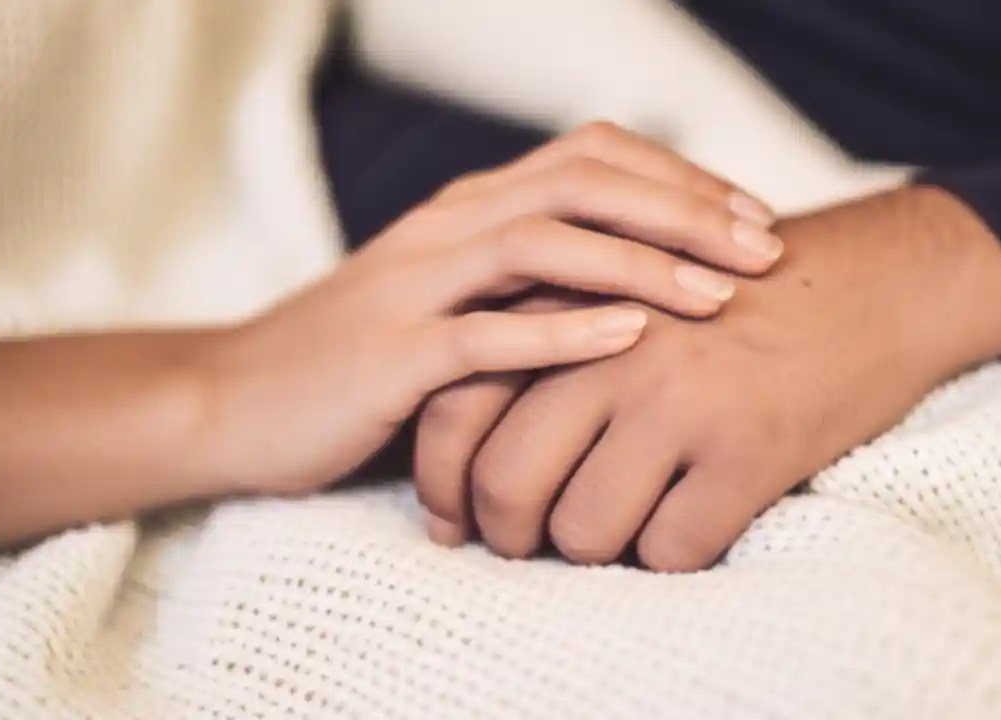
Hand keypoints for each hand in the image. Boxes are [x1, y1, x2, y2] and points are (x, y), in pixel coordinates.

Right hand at [198, 123, 781, 496]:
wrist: (235, 400)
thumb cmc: (362, 359)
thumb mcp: (451, 299)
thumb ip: (525, 278)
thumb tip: (633, 282)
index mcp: (469, 209)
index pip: (592, 158)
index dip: (681, 179)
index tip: (752, 218)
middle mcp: (447, 228)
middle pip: (582, 183)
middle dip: (685, 210)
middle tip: (765, 249)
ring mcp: (415, 286)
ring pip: (542, 243)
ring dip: (641, 262)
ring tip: (720, 295)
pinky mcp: (390, 356)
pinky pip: (485, 334)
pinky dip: (564, 333)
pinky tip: (631, 338)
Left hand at [413, 186, 1000, 570]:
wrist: (874, 283)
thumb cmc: (741, 295)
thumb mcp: (631, 286)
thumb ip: (552, 337)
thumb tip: (475, 439)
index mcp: (575, 305)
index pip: (458, 407)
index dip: (442, 479)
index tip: (454, 517)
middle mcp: (614, 351)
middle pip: (508, 481)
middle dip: (504, 536)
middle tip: (524, 545)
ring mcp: (682, 401)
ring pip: (586, 531)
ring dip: (595, 551)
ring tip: (622, 528)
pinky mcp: (748, 450)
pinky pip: (674, 550)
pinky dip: (673, 555)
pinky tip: (694, 520)